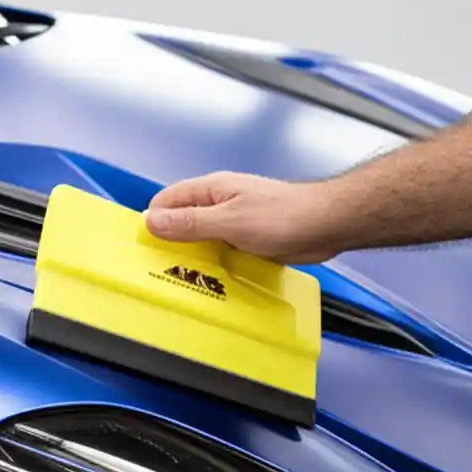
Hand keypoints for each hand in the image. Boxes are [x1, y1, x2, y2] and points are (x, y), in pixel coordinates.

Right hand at [144, 172, 336, 263]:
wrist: (326, 225)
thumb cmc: (282, 217)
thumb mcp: (229, 221)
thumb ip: (190, 222)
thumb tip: (150, 221)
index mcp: (211, 190)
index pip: (167, 201)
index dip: (153, 221)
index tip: (145, 247)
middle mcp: (220, 203)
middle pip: (182, 221)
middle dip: (172, 242)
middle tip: (161, 269)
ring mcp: (234, 221)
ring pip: (202, 239)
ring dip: (195, 256)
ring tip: (185, 280)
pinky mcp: (248, 240)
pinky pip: (222, 252)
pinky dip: (216, 264)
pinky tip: (213, 282)